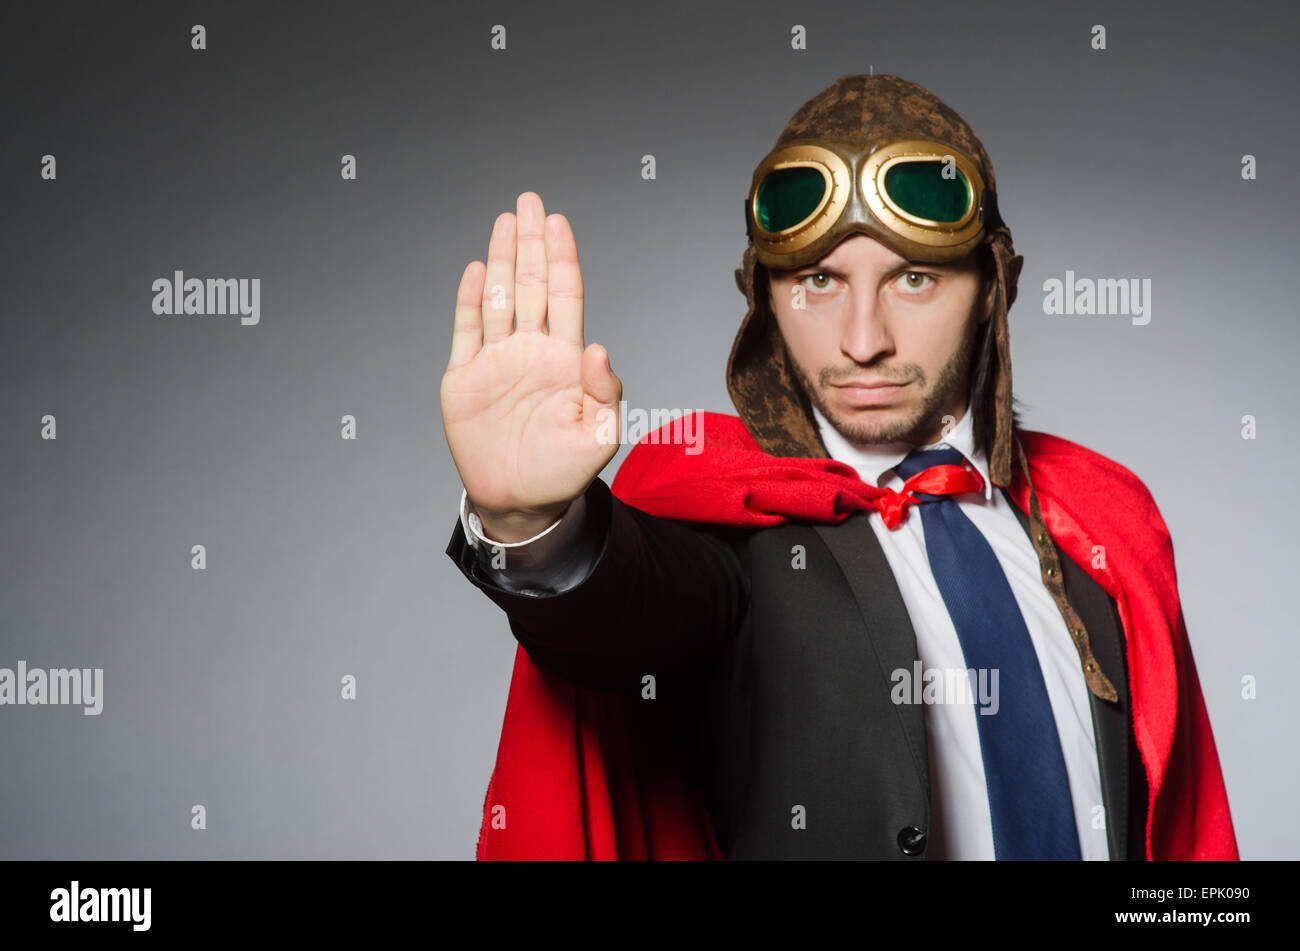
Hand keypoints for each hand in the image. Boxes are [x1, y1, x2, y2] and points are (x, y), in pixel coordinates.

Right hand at [440, 192, 621, 541]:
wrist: (520, 502)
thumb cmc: (565, 470)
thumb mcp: (601, 436)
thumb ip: (606, 392)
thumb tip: (598, 348)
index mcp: (565, 359)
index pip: (564, 297)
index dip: (561, 259)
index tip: (558, 223)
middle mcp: (531, 350)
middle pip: (530, 285)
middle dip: (531, 243)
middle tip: (530, 200)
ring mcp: (496, 361)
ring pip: (498, 299)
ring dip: (500, 259)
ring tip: (506, 221)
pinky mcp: (464, 378)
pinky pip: (466, 331)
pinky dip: (468, 300)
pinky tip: (475, 270)